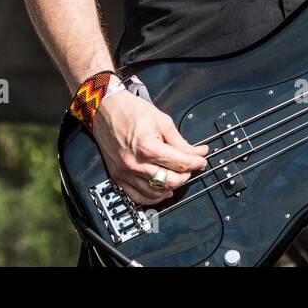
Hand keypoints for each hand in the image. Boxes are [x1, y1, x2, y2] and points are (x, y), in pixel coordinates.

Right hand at [91, 91, 208, 205]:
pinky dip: (153, 197)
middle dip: (186, 175)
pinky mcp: (118, 177)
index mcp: (148, 147)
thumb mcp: (162, 121)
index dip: (196, 162)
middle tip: (191, 167)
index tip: (202, 160)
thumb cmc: (131, 111)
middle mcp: (135, 163)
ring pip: (156, 192)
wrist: (106, 110)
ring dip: (171, 187)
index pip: (180, 163)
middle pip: (170, 181)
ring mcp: (125, 172)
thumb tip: (197, 152)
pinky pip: (137, 197)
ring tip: (178, 177)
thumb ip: (180, 141)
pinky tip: (162, 191)